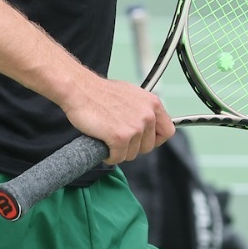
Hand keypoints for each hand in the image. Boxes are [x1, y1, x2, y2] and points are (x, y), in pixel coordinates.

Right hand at [59, 76, 174, 164]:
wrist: (80, 90)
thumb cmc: (100, 92)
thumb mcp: (132, 95)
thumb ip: (144, 110)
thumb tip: (149, 125)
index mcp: (153, 104)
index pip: (168, 131)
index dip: (156, 139)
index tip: (143, 139)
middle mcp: (148, 115)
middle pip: (149, 146)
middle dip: (134, 147)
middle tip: (120, 139)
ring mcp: (135, 127)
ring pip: (132, 154)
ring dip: (120, 151)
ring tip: (108, 138)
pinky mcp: (120, 137)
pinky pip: (118, 158)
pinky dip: (109, 156)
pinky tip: (103, 145)